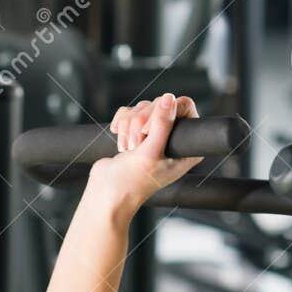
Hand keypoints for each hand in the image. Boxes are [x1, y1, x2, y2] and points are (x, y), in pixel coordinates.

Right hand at [87, 94, 203, 211]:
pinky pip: (129, 112)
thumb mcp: (151, 153)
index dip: (164, 111)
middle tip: (135, 144)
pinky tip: (118, 137)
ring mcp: (152, 135)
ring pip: (142, 107)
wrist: (106, 193)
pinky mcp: (135, 132)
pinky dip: (121, 123)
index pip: (183, 107)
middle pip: (159, 104)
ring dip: (129, 125)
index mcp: (185, 146)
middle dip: (141, 121)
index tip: (148, 131)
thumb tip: (169, 98)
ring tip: (126, 147)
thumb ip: (162, 124)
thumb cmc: (132, 182)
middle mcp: (172, 138)